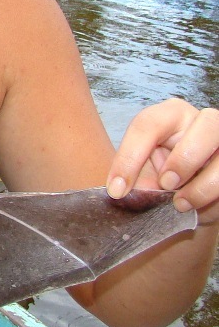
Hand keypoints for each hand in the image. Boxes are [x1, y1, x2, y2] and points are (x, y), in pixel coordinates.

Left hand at [107, 98, 218, 225]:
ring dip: (202, 185)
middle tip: (166, 184)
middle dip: (184, 158)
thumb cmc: (159, 178)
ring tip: (181, 204)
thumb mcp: (142, 174)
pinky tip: (198, 209)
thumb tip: (122, 192)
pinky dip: (213, 200)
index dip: (130, 157)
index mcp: (170, 116)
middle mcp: (203, 122)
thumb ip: (133, 179)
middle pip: (207, 123)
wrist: (186, 195)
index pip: (149, 124)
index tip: (117, 190)